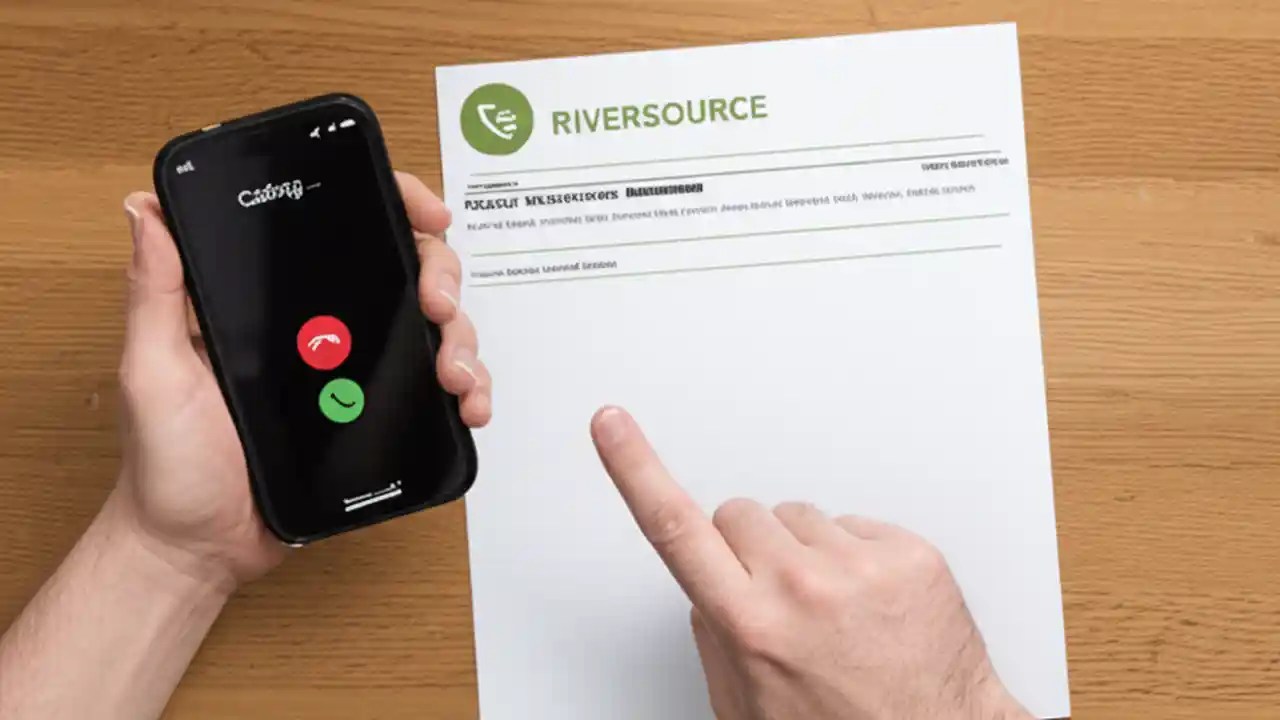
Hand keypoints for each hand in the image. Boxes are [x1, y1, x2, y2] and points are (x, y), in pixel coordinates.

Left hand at [113, 172, 489, 592]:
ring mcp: (356, 377)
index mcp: (276, 307)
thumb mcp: (152, 369)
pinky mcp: (379, 421)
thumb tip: (144, 208)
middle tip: (438, 305)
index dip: (394, 209)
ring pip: (433, 332)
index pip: (342, 232)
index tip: (425, 214)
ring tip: (454, 373)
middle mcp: (323, 332)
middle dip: (441, 278)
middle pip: (405, 274)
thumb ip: (154, 292)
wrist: (199, 548)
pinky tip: (467, 406)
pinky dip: (467, 393)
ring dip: (461, 341)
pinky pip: (436, 395)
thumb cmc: (167, 463)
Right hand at [590, 407, 1030, 719]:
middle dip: (745, 548)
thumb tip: (708, 586)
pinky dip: (856, 558)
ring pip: (799, 516)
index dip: (635, 469)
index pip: (675, 528)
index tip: (611, 426)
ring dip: (805, 553)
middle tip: (775, 601)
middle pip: (740, 514)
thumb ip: (714, 635)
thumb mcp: (746, 705)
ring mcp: (862, 567)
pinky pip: (856, 525)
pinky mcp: (911, 555)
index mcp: (751, 625)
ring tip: (833, 613)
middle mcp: (804, 588)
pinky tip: (870, 606)